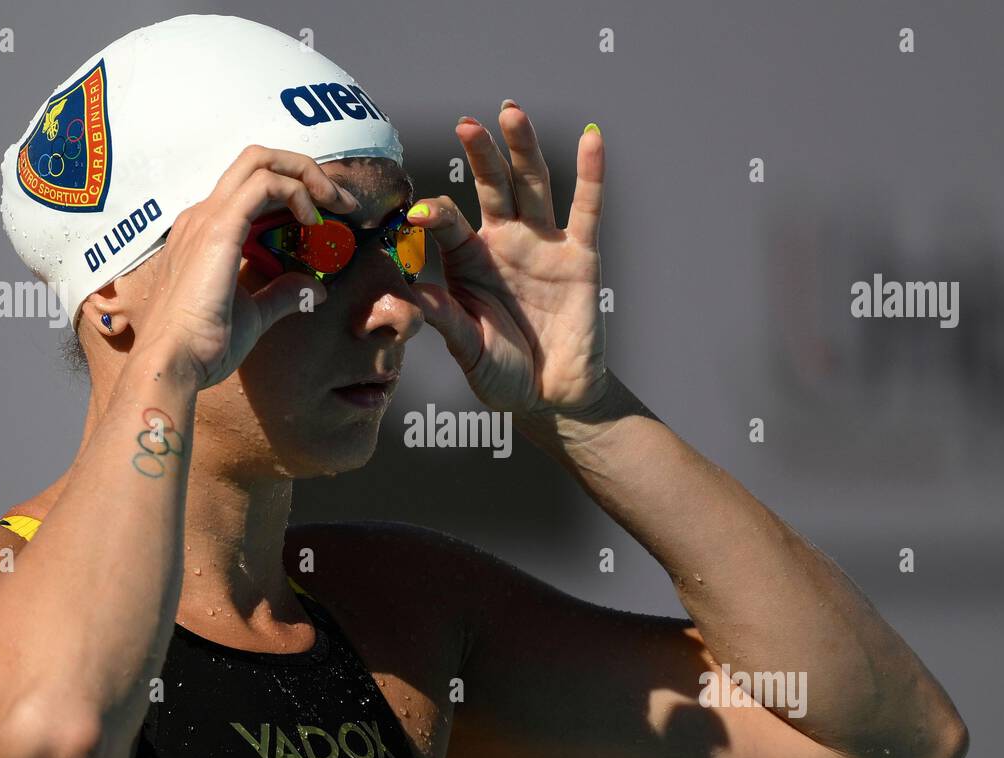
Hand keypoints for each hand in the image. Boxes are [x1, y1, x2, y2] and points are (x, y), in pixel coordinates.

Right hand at [138, 145, 359, 389]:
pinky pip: (265, 185)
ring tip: (335, 205)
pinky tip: (313, 223)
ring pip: (261, 161)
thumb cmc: (203, 345)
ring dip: (307, 176)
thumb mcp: (253, 316)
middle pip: (256, 160)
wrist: (175, 362)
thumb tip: (317, 289)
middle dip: (304, 170)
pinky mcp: (219, 229)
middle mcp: (203, 216)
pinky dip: (297, 193)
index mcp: (205, 233)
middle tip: (339, 202)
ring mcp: (208, 218)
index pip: (251, 187)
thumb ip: (281, 295)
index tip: (328, 218)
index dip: (294, 191)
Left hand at [408, 105, 605, 414]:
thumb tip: (412, 294)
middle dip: (481, 154)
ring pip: (533, 186)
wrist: (552, 398)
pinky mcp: (581, 257)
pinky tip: (591, 138)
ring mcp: (543, 245)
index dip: (433, 214)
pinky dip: (591, 174)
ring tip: (511, 112)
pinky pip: (587, 209)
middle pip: (492, 187)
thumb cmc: (502, 373)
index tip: (416, 213)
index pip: (448, 224)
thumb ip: (445, 320)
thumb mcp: (468, 349)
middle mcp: (505, 243)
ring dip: (523, 148)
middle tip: (467, 124)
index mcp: (469, 261)